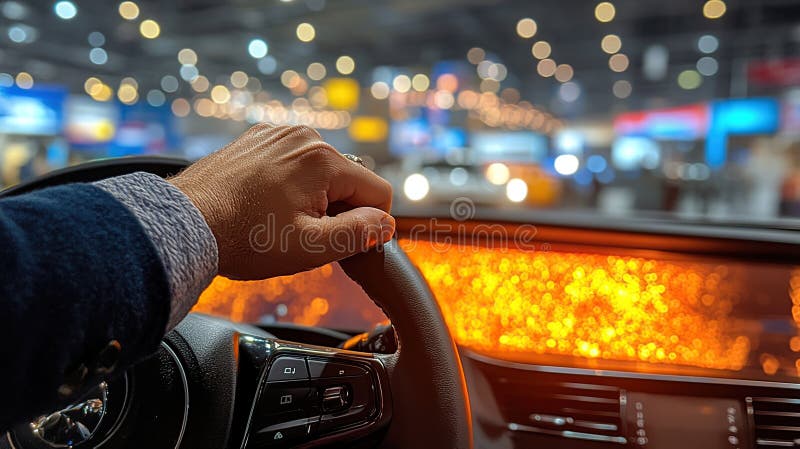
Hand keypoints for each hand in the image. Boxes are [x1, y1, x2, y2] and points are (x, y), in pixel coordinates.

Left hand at [169, 124, 393, 279]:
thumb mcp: (310, 247)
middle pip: (349, 180)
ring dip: (313, 198)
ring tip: (277, 221)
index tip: (339, 242)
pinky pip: (293, 163)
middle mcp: (304, 136)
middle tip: (301, 234)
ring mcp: (278, 134)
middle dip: (337, 210)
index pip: (379, 193)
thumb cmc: (243, 237)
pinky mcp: (257, 140)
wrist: (184, 224)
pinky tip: (264, 205)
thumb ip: (359, 233)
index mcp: (323, 159)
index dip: (368, 224)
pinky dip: (290, 185)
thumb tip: (386, 222)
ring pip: (322, 172)